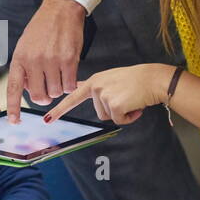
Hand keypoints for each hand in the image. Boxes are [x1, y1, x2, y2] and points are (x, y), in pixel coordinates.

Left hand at [6, 0, 86, 120]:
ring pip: (56, 92)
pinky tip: (68, 72)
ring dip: (58, 88)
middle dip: (44, 97)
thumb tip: (29, 90)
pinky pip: (69, 85)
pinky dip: (70, 84)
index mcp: (20, 58)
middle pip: (39, 97)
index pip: (14, 88)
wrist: (61, 10)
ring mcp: (52, 61)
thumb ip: (25, 68)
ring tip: (58, 74)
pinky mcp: (70, 60)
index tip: (14, 121)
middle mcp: (34, 61)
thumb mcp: (25, 46)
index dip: (13, 107)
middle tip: (47, 89)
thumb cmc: (42, 29)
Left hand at [45, 63, 171, 126]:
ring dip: (123, 112)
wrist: (153, 79)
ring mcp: (104, 96)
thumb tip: (79, 88)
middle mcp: (96, 87)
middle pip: (100, 113)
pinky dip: (130, 117)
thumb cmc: (136, 80)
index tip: (47, 119)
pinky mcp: (114, 105)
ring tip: (131, 98)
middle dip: (115, 109)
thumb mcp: (111, 78)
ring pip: (109, 117)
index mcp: (94, 81)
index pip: (73, 97)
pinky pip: (120, 120)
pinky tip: (136, 104)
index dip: (59, 110)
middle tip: (126, 96)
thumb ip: (96, 86)